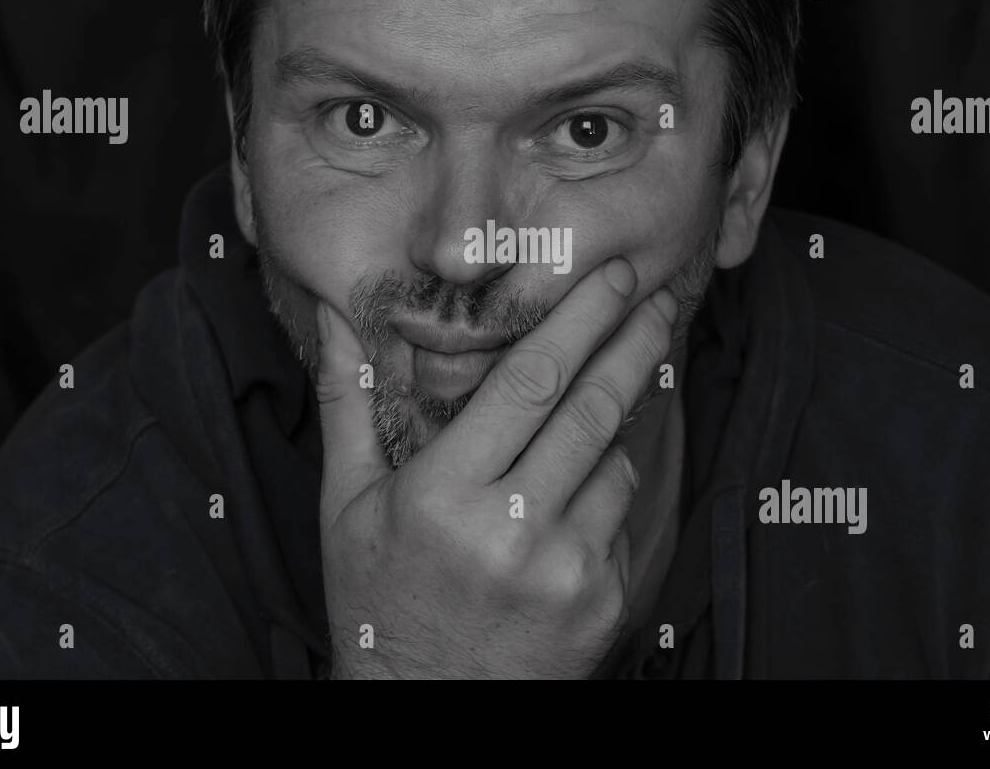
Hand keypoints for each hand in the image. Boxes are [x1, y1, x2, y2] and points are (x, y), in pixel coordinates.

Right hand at [315, 258, 677, 678]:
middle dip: (632, 342)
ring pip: (616, 461)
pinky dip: (607, 487)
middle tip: (657, 297)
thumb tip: (333, 317)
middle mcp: (511, 528)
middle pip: (592, 409)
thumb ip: (347, 403)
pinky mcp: (602, 601)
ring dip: (617, 421)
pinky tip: (577, 488)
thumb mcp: (345, 506)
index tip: (611, 277)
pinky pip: (621, 516)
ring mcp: (566, 569)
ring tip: (606, 395)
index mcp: (443, 494)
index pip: (529, 381)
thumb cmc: (379, 602)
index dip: (579, 319)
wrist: (427, 712)